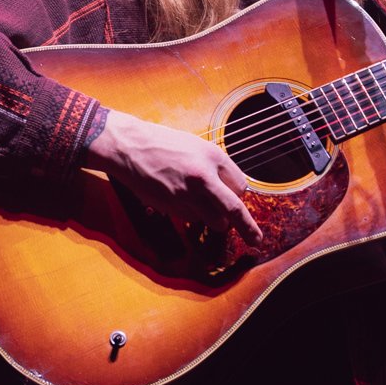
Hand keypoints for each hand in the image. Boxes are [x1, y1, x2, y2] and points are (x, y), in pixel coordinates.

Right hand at [84, 109, 263, 247]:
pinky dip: (193, 215)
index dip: (240, 195)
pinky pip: (192, 219)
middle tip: (255, 240)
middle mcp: (203, 176)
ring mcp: (186, 194)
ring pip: (214, 221)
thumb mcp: (196, 146)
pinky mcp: (172, 207)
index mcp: (213, 156)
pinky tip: (180, 199)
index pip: (241, 186)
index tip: (243, 204)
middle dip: (247, 228)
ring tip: (203, 206)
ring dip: (216, 220)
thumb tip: (233, 190)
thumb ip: (216, 167)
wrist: (129, 148)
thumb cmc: (163, 144)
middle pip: (234, 211)